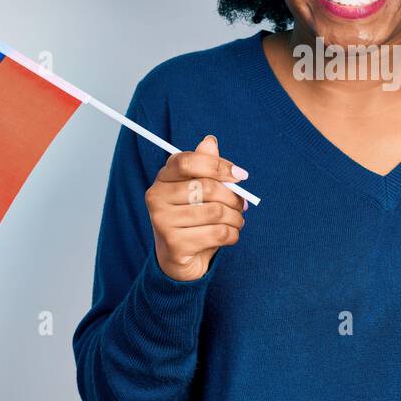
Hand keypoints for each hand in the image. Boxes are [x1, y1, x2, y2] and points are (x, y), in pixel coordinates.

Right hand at [145, 134, 246, 280]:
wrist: (178, 258)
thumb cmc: (192, 217)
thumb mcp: (198, 189)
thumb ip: (205, 165)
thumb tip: (210, 141)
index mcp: (163, 178)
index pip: (188, 161)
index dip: (218, 165)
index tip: (241, 175)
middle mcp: (156, 197)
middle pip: (206, 187)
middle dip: (233, 197)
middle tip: (243, 205)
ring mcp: (162, 222)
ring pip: (215, 212)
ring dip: (236, 218)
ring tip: (237, 221)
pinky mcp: (174, 244)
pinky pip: (217, 233)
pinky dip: (232, 234)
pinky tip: (230, 235)